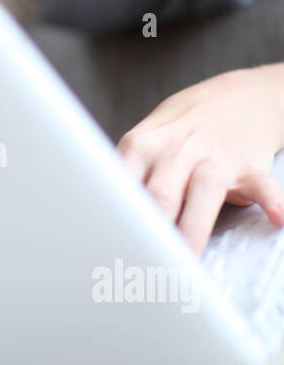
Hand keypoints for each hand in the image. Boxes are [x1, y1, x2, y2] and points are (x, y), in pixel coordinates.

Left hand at [114, 66, 283, 255]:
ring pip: (204, 192)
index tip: (109, 249)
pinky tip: (277, 219)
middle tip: (142, 268)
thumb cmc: (186, 125)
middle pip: (159, 194)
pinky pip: (263, 184)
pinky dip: (272, 200)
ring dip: (194, 228)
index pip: (123, 185)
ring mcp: (216, 155)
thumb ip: (128, 173)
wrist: (243, 96)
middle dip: (152, 231)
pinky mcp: (250, 163)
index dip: (116, 219)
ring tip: (188, 262)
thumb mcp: (148, 137)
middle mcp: (177, 149)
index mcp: (143, 145)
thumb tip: (99, 218)